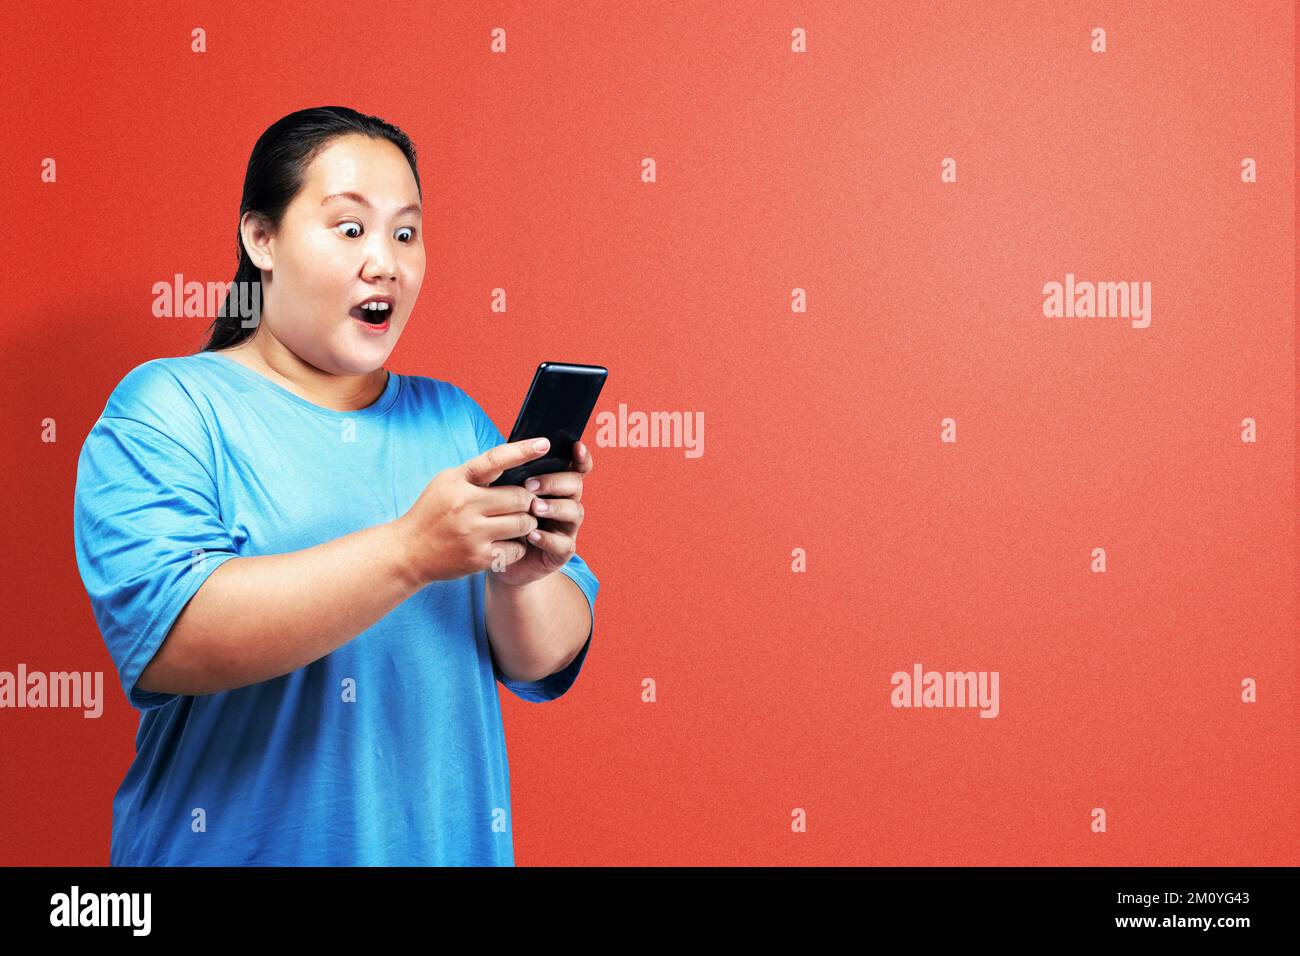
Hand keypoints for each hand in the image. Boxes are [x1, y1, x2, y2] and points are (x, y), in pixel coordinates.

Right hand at [396, 437, 552, 586]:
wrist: (409, 552)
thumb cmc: (433, 512)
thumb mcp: (447, 483)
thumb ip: (477, 473)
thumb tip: (515, 461)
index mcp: (458, 481)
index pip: (495, 460)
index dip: (521, 451)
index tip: (543, 443)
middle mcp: (465, 505)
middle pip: (520, 497)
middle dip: (528, 500)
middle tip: (524, 504)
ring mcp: (473, 533)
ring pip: (524, 523)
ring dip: (527, 522)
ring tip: (517, 522)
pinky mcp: (479, 557)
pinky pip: (517, 548)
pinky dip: (518, 545)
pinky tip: (507, 542)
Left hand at [491, 439, 592, 589]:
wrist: (496, 555)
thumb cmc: (502, 517)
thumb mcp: (505, 492)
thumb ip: (514, 474)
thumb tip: (513, 449)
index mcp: (556, 485)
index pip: (577, 467)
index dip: (581, 457)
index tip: (576, 446)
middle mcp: (566, 502)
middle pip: (575, 484)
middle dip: (555, 482)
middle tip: (530, 485)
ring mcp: (567, 527)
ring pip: (574, 511)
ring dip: (554, 507)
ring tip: (534, 508)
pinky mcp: (562, 551)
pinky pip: (563, 544)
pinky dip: (548, 538)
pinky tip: (531, 534)